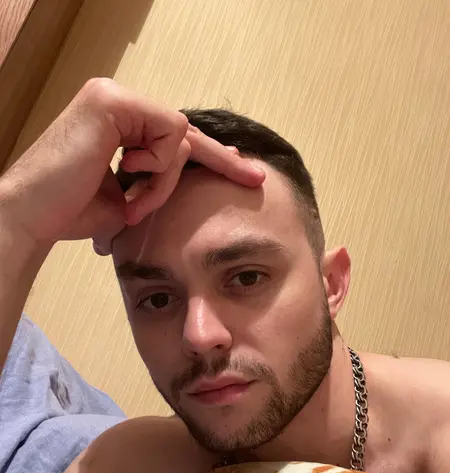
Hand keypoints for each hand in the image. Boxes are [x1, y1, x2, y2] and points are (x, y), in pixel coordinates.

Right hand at [0, 78, 264, 254]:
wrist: (34, 217)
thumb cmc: (72, 213)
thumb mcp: (126, 197)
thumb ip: (153, 182)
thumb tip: (179, 177)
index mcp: (117, 122)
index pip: (174, 136)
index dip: (210, 155)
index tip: (240, 170)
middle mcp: (117, 103)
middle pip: (185, 131)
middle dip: (222, 159)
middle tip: (255, 177)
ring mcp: (115, 98)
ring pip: (179, 138)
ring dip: (163, 182)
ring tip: (131, 203)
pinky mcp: (113, 102)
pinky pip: (169, 135)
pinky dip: (158, 169)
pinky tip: (127, 178)